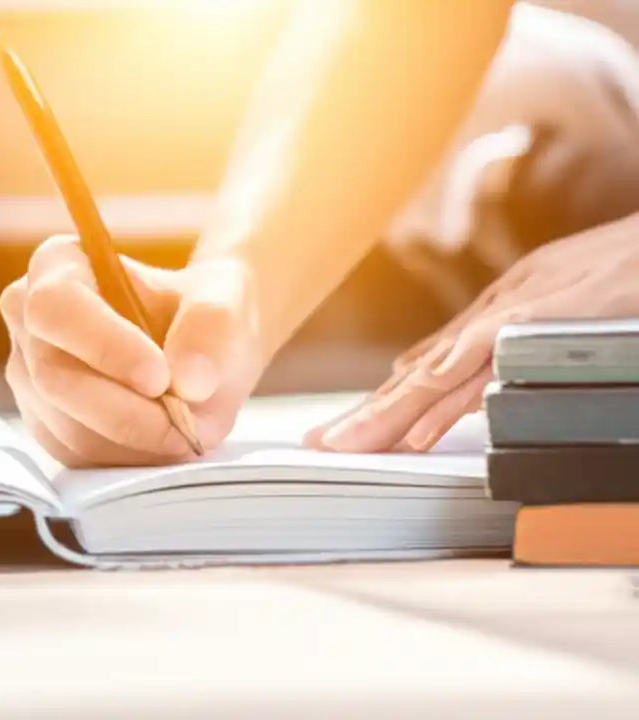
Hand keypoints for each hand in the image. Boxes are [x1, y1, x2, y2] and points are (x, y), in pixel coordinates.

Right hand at [0, 235, 269, 466]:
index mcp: (58, 265)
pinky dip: (124, 457)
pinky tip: (160, 440)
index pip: (55, 306)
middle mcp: (27, 318)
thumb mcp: (226, 303)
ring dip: (131, 440)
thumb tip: (189, 380)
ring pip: (66, 426)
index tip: (159, 376)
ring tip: (182, 429)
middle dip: (123, 411)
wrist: (201, 349)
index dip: (103, 345)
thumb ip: (212, 327)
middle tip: (184, 422)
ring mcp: (28, 374)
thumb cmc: (203, 314)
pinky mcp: (42, 421)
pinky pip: (75, 454)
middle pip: (54, 376)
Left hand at [305, 213, 638, 452]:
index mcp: (493, 316)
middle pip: (417, 378)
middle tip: (317, 449)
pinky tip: (423, 426)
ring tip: (347, 446)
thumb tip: (434, 378)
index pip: (426, 373)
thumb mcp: (551, 310)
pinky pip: (490, 360)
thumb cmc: (622, 275)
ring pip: (440, 376)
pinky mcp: (544, 316)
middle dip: (366, 416)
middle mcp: (493, 314)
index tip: (342, 438)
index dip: (381, 407)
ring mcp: (517, 314)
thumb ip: (495, 345)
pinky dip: (454, 392)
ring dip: (389, 413)